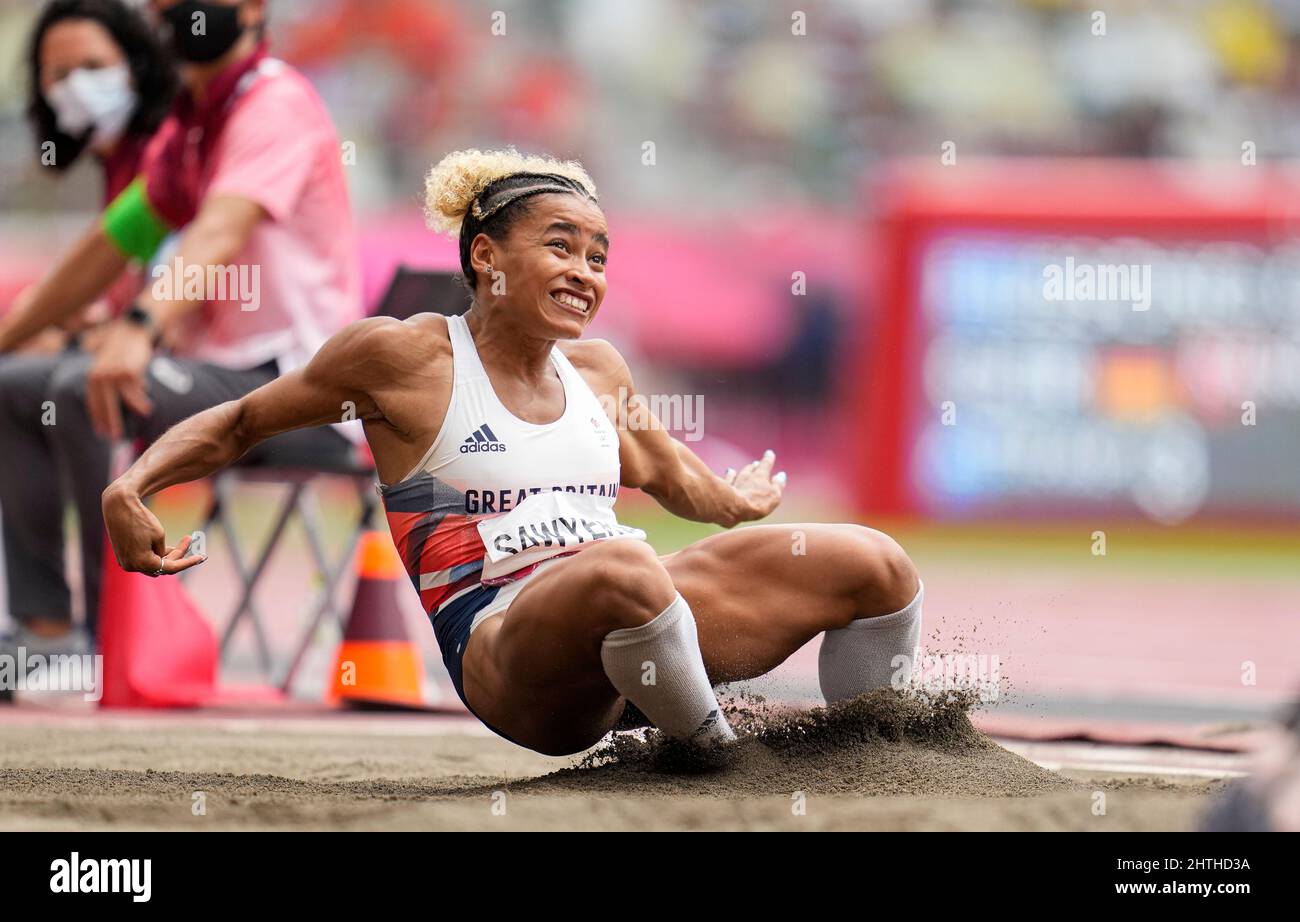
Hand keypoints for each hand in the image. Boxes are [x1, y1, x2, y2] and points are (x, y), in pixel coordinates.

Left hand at [86, 320, 154, 438]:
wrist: (130, 331)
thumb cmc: (122, 352)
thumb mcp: (110, 367)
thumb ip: (111, 384)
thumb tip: (125, 404)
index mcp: (92, 377)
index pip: (93, 403)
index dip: (97, 419)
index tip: (101, 433)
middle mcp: (100, 377)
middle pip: (105, 406)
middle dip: (110, 422)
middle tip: (114, 438)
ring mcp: (114, 374)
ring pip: (122, 401)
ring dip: (128, 415)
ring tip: (134, 427)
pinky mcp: (129, 372)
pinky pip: (136, 392)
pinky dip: (141, 401)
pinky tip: (147, 409)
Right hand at [102, 485, 205, 575]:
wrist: (118, 506)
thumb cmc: (140, 519)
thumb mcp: (159, 535)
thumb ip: (164, 551)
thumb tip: (163, 558)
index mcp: (142, 563)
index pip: (171, 567)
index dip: (188, 562)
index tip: (201, 556)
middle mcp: (131, 566)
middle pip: (161, 567)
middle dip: (177, 556)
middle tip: (189, 542)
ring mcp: (125, 562)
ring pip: (152, 564)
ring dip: (166, 556)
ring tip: (181, 542)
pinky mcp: (122, 555)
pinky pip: (142, 559)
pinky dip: (154, 554)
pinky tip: (164, 545)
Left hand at [724, 449, 785, 522]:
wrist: (733, 508)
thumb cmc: (756, 502)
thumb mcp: (773, 496)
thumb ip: (778, 485)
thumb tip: (781, 475)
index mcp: (761, 477)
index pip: (766, 465)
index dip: (768, 459)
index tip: (769, 453)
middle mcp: (747, 477)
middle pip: (752, 470)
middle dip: (755, 467)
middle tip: (756, 463)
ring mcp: (735, 482)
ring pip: (741, 473)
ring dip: (745, 470)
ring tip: (748, 466)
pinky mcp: (725, 489)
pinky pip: (728, 479)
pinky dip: (730, 475)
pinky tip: (729, 471)